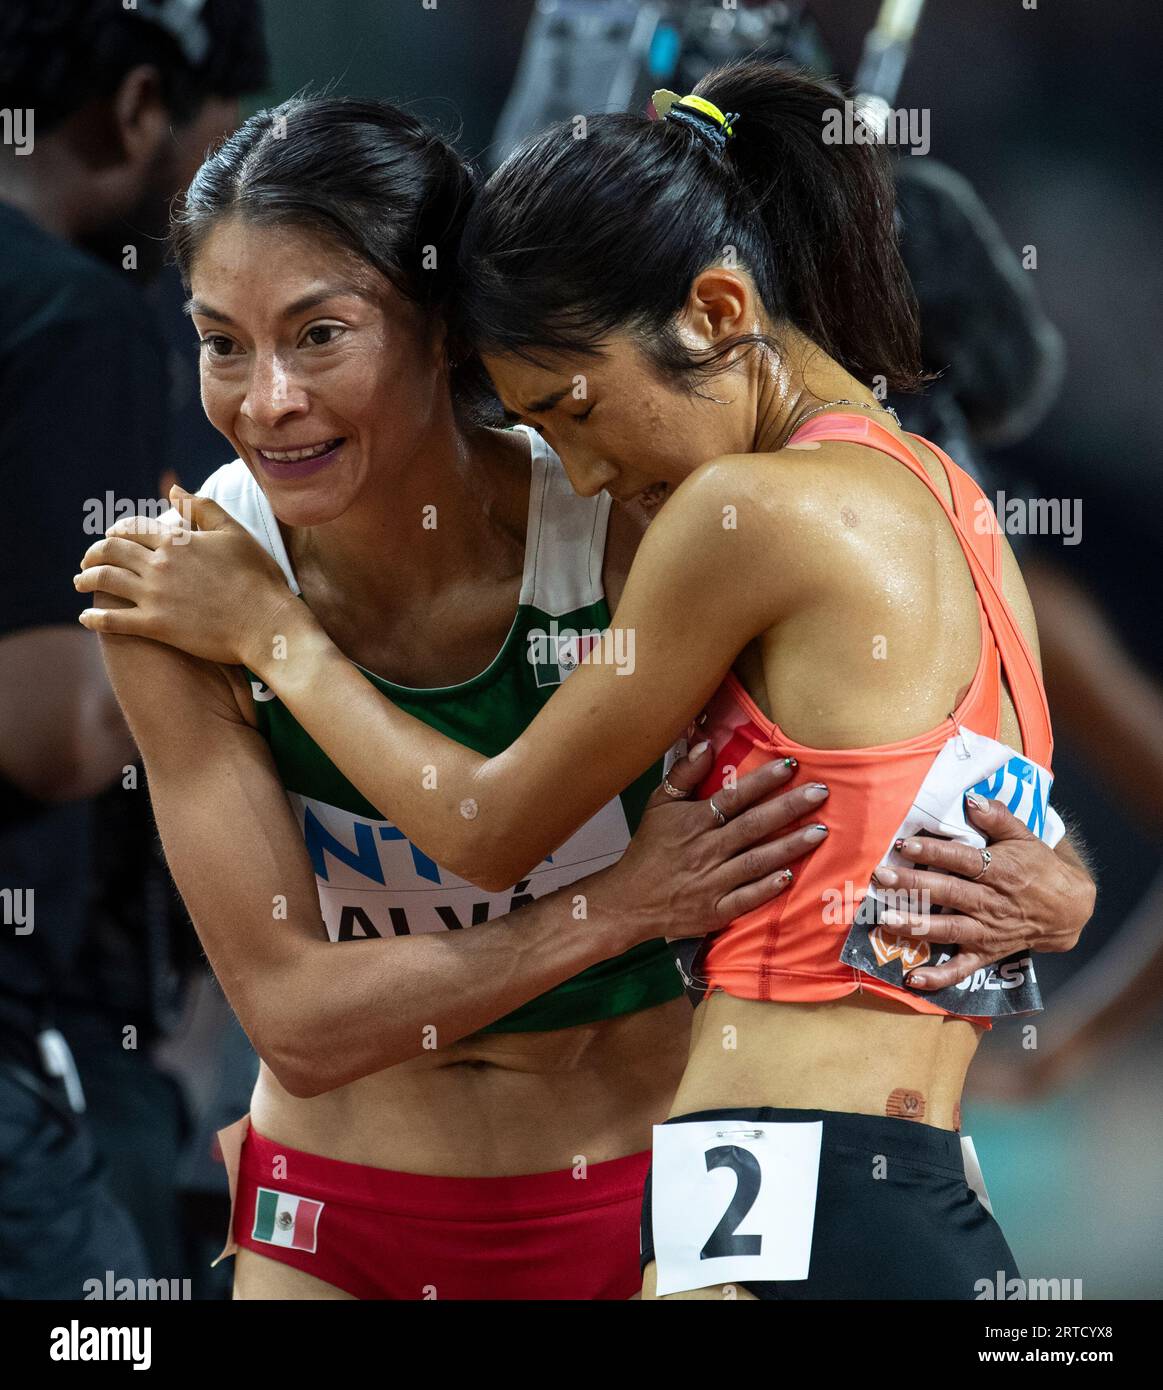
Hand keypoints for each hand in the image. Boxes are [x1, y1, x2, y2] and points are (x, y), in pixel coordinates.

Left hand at [75, 486, 298, 665]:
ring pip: (105, 580)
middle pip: (111, 551)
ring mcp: (155, 595)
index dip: (117, 530)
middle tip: (89, 560)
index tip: (112, 536)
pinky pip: (113, 620)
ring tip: (81, 582)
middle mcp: (159, 564)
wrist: (266, 623)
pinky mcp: (156, 626)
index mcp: (176, 540)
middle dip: (94, 553)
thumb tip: (174, 490)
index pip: (132, 527)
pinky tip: (85, 619)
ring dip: (87, 578)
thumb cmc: (258, 578)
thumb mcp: (235, 533)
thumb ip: (203, 508)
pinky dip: (94, 619)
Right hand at [602, 745, 828, 946]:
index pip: (733, 797)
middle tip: (820, 793)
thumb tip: (706, 743)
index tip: (791, 766)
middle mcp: (705, 850)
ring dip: (789, 846)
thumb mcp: (657, 805)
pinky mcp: (714, 911)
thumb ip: (683, 774)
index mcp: (693, 822)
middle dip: (788, 808)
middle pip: (752, 825)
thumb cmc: (648, 849)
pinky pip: (745, 899)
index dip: (763, 781)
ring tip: (820, 831)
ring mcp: (711, 882)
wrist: (629, 900)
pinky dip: (766, 888)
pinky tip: (790, 876)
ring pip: (756, 861)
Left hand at [869, 793, 1096, 990]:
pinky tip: (913, 979)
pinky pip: (962, 969)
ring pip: (950, 929)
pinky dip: (939, 977)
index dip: (934, 852)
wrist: (1068, 909)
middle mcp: (992, 902)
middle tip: (883, 877)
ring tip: (887, 920)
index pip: (963, 860)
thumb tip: (970, 799)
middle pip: (950, 893)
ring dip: (918, 926)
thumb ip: (997, 817)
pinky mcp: (987, 953)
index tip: (905, 844)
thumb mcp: (1024, 837)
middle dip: (915, 885)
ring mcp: (988, 931)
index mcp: (1000, 871)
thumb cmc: (1038, 867)